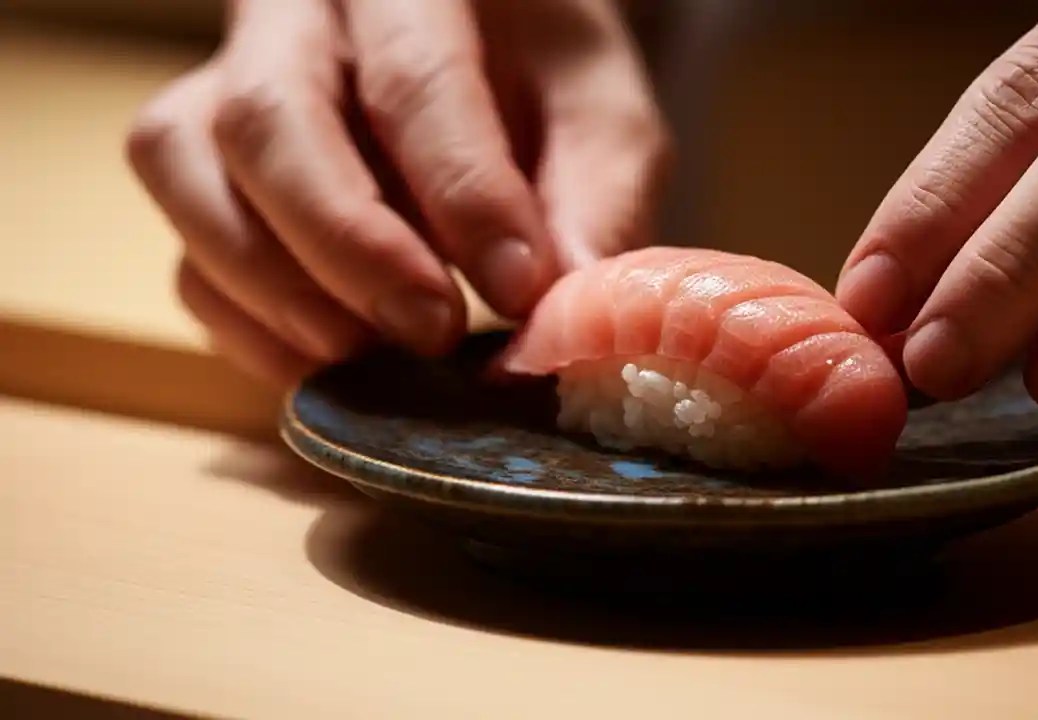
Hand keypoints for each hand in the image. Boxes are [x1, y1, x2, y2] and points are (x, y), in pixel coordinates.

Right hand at [127, 0, 667, 386]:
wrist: (489, 64)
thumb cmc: (546, 81)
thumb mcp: (604, 122)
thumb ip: (596, 204)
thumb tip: (563, 318)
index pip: (414, 76)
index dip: (461, 191)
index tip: (517, 288)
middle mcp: (292, 17)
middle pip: (266, 117)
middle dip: (347, 242)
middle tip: (430, 330)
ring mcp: (226, 88)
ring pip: (183, 170)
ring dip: (274, 285)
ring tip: (369, 350)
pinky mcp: (204, 176)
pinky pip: (183, 255)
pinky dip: (247, 327)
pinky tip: (330, 360)